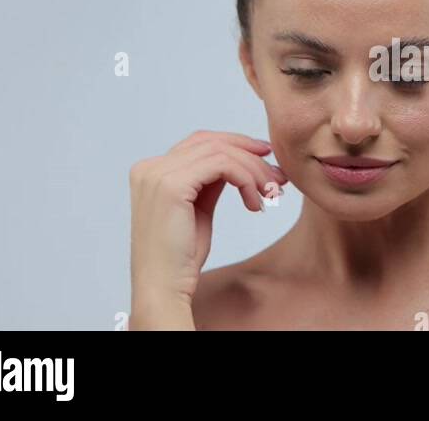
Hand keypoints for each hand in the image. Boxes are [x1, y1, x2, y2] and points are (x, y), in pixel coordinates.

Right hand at [128, 130, 287, 328]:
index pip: (201, 141)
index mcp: (152, 171)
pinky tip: (255, 203)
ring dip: (254, 171)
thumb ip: (210, 181)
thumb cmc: (181, 258)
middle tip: (278, 176)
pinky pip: (223, 166)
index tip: (266, 157)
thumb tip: (241, 160)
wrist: (164, 288)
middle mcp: (150, 167)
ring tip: (269, 195)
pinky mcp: (172, 186)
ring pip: (222, 152)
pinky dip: (247, 179)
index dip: (237, 144)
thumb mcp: (199, 209)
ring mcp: (158, 174)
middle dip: (251, 155)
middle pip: (212, 142)